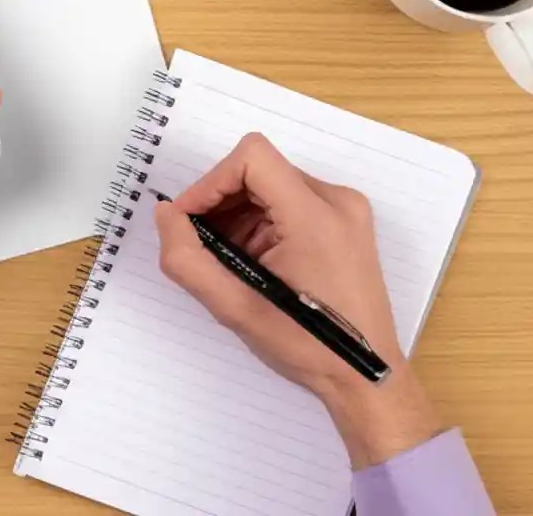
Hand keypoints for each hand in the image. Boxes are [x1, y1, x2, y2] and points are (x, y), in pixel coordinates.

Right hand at [153, 133, 441, 467]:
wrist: (365, 375)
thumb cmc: (307, 346)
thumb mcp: (235, 308)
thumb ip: (188, 259)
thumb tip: (166, 214)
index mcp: (316, 217)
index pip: (252, 158)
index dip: (210, 181)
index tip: (189, 219)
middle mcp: (337, 201)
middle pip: (260, 170)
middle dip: (221, 202)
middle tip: (203, 247)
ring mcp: (346, 210)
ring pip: (272, 185)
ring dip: (239, 214)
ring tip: (232, 262)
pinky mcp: (346, 222)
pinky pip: (290, 202)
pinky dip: (261, 223)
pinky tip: (255, 262)